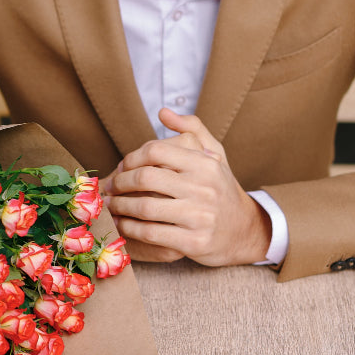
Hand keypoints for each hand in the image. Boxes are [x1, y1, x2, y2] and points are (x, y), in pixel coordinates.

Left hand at [100, 108, 271, 265]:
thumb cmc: (221, 189)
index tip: (121, 167)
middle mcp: (204, 187)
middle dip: (119, 182)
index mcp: (205, 163)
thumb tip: (163, 112)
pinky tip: (123, 225)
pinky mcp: (193, 242)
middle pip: (145, 178)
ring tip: (111, 206)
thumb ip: (192, 128)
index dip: (130, 158)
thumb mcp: (215, 155)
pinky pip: (150, 233)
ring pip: (144, 207)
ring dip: (119, 206)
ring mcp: (199, 216)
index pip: (155, 150)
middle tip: (109, 188)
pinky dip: (129, 228)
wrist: (245, 231)